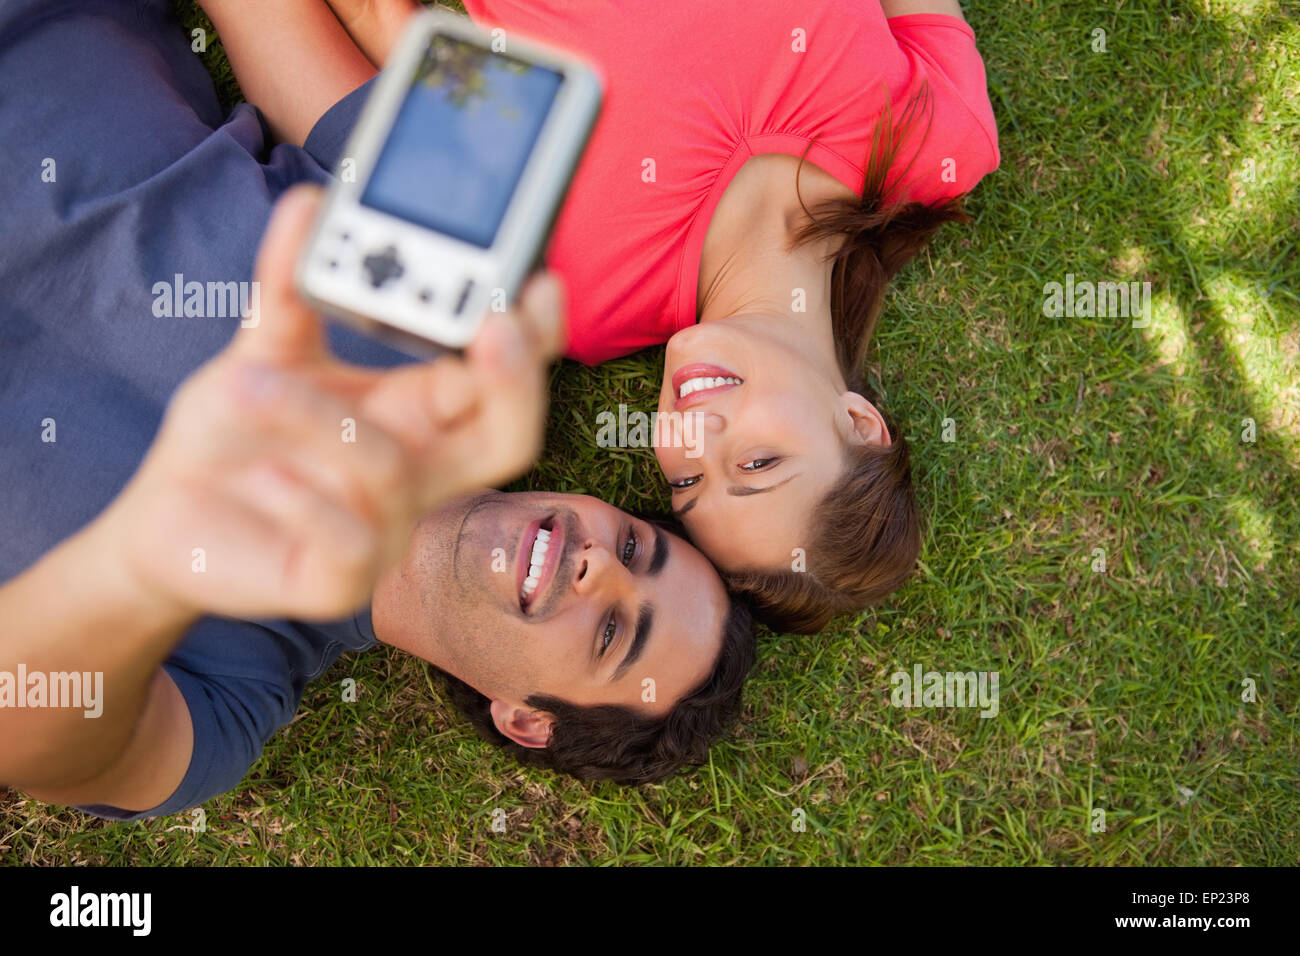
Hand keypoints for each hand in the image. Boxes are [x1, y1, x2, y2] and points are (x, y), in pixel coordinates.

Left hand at [104, 184, 564, 620]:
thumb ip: (291, 285)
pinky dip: (304, 499)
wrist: (166, 511)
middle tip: (498, 325)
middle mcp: (420, 470)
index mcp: (418, 411)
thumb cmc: (233, 432)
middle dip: (516, 383)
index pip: (499, 376)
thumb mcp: (263, 348)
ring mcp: (388, 531)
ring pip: (395, 469)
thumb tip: (311, 202)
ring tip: (245, 385)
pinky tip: (261, 476)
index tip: (535, 280)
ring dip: (320, 419)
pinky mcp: (339, 583)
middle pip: (508, 439)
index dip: (533, 335)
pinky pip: (353, 543)